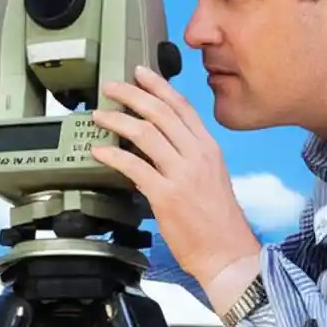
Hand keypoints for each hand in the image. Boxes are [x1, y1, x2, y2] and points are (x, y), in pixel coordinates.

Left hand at [91, 65, 260, 288]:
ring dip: (118, 120)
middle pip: (161, 112)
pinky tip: (99, 151)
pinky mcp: (166, 196)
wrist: (228, 254)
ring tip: (99, 115)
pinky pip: (134, 166)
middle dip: (132, 94)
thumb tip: (158, 145)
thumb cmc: (218, 221)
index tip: (141, 73)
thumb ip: (188, 157)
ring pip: (145, 133)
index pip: (182, 106)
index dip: (159, 85)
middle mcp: (197, 156)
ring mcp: (182, 175)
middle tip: (112, 87)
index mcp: (209, 149)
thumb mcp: (211, 178)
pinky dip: (113, 155)